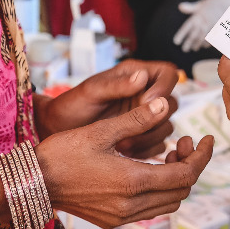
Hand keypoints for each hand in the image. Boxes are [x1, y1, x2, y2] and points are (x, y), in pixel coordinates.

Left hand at [35, 60, 179, 157]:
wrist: (58, 132)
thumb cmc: (72, 105)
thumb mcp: (91, 92)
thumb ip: (116, 85)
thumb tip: (142, 77)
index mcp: (137, 75)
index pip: (168, 74)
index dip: (163, 87)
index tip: (146, 102)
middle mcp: (145, 95)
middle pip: (171, 104)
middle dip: (155, 119)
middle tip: (131, 129)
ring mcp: (145, 118)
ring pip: (166, 127)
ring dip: (149, 138)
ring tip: (123, 145)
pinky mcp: (142, 138)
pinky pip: (158, 146)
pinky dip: (146, 151)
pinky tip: (125, 154)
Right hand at [37, 98, 214, 227]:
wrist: (31, 185)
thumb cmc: (61, 154)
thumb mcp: (101, 131)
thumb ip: (136, 120)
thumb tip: (165, 104)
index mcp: (133, 182)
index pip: (186, 174)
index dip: (202, 156)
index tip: (207, 138)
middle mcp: (132, 205)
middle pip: (182, 191)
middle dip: (191, 165)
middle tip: (184, 140)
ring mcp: (122, 216)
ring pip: (168, 203)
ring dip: (176, 179)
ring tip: (168, 153)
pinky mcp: (113, 220)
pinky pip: (150, 208)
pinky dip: (160, 189)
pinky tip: (149, 168)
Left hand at [175, 0, 229, 51]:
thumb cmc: (215, 2)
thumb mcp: (201, 4)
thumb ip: (190, 7)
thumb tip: (180, 7)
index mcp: (197, 17)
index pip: (186, 28)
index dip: (180, 35)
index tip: (176, 42)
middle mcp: (202, 24)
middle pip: (193, 36)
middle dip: (188, 44)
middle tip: (184, 49)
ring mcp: (210, 29)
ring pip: (201, 40)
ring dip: (197, 45)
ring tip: (194, 48)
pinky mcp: (218, 32)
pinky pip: (211, 40)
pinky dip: (206, 43)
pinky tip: (204, 45)